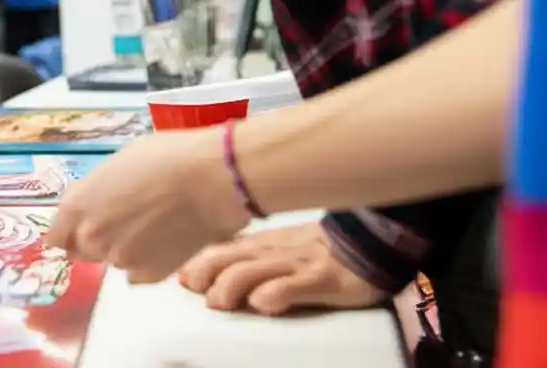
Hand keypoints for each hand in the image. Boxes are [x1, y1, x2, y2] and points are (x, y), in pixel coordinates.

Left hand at [47, 130, 249, 283]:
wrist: (208, 180)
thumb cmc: (165, 159)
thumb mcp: (118, 164)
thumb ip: (97, 192)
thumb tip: (98, 204)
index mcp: (76, 207)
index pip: (56, 237)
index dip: (69, 232)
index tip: (81, 228)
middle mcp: (91, 237)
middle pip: (82, 251)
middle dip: (97, 240)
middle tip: (125, 221)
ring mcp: (119, 259)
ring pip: (114, 260)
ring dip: (127, 248)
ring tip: (155, 223)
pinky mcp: (148, 275)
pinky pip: (139, 273)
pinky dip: (150, 261)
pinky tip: (168, 237)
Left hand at [179, 223, 386, 314]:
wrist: (368, 243)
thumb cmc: (315, 250)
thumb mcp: (273, 249)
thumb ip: (238, 258)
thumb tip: (190, 272)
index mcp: (258, 244)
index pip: (216, 248)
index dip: (193, 261)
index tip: (178, 277)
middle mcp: (270, 251)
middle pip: (227, 256)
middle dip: (204, 271)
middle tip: (193, 289)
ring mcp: (294, 263)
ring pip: (253, 269)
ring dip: (231, 285)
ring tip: (219, 302)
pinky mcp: (320, 278)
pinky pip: (293, 285)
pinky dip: (274, 294)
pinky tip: (263, 304)